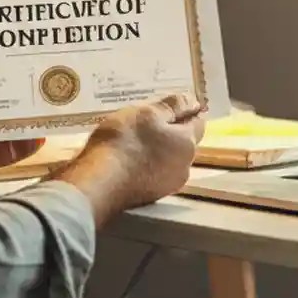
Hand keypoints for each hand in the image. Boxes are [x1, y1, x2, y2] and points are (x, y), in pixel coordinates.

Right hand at [55, 93, 207, 225]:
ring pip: (168, 158)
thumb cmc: (124, 141)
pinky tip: (129, 157)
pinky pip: (153, 172)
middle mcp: (184, 167)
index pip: (198, 122)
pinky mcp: (150, 196)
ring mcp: (167, 185)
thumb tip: (192, 101)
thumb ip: (172, 107)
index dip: (188, 110)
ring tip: (135, 137)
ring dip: (157, 148)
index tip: (174, 103)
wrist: (99, 184)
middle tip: (148, 118)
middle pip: (183, 142)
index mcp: (187, 143)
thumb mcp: (146, 114)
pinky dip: (146, 163)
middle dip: (171, 130)